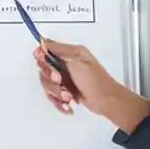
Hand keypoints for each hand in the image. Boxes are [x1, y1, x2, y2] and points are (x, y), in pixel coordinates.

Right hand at [33, 40, 149, 131]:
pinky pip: (53, 97)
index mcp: (70, 53)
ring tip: (68, 96)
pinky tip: (67, 105)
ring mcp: (66, 78)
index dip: (43, 60)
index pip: (46, 51)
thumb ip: (58, 51)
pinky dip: (59, 103)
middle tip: (60, 81)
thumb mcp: (77, 60)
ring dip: (56, 93)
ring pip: (48, 85)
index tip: (51, 69)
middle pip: (44, 70)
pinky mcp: (66, 91)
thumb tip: (44, 43)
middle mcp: (66, 64)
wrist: (106, 101)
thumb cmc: (96, 82)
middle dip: (51, 80)